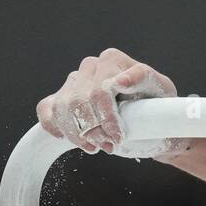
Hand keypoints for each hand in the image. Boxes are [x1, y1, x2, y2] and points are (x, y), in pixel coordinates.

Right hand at [35, 48, 188, 160]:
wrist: (149, 117)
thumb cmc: (155, 101)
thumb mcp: (159, 88)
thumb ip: (142, 78)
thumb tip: (121, 80)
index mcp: (111, 60)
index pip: (99, 91)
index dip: (107, 119)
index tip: (118, 138)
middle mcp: (90, 67)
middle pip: (78, 102)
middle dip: (94, 130)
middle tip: (111, 145)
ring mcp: (73, 81)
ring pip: (61, 108)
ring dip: (78, 134)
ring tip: (98, 146)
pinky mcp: (61, 97)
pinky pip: (46, 109)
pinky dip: (55, 126)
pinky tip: (68, 138)